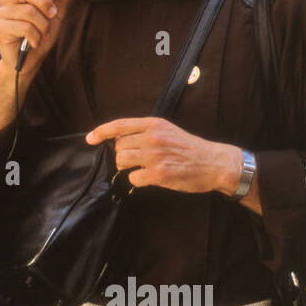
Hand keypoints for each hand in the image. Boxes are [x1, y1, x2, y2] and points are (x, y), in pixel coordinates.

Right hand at [0, 0, 71, 76]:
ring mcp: (2, 13)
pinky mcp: (0, 28)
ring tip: (41, 34)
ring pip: (28, 11)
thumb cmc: (41, 35)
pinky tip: (33, 42)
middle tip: (52, 14)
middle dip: (44, 2)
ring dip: (42, 25)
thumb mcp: (56, 16)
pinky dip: (35, 37)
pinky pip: (24, 27)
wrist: (30, 60)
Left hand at [86, 117, 241, 194]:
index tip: (90, 139)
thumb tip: (120, 139)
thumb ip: (145, 132)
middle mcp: (152, 137)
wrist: (215, 162)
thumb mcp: (168, 130)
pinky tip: (151, 178)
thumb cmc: (190, 148)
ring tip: (143, 168)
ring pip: (121, 162)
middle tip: (138, 160)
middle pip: (118, 147)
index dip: (100, 132)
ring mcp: (155, 155)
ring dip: (128, 168)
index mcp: (154, 124)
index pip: (119, 125)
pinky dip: (138, 180)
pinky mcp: (159, 173)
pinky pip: (133, 178)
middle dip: (123, 155)